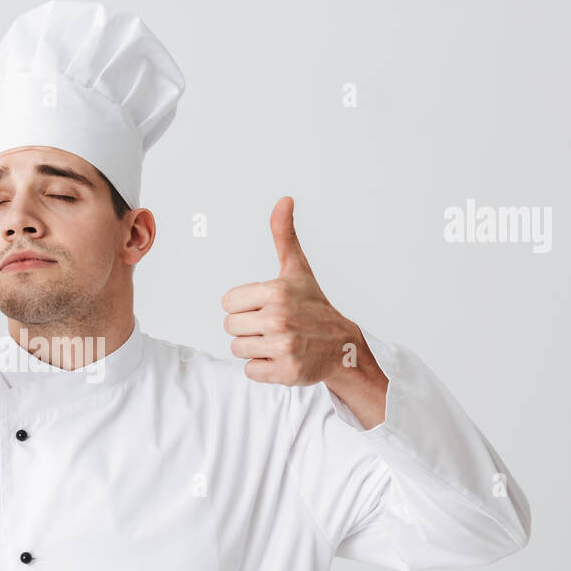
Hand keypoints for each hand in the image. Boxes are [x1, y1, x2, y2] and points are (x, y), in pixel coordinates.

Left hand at [221, 196, 360, 385]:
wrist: (342, 346)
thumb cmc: (314, 306)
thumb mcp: (297, 269)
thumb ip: (284, 235)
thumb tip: (284, 199)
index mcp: (276, 292)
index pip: (228, 303)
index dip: (244, 306)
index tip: (266, 307)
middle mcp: (279, 318)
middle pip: (230, 328)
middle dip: (248, 328)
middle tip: (274, 326)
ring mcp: (284, 347)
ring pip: (238, 350)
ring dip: (254, 348)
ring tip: (278, 341)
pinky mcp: (286, 372)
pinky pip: (250, 370)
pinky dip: (263, 368)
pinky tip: (282, 358)